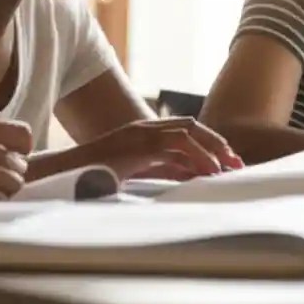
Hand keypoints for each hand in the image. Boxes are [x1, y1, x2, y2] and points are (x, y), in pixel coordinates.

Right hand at [81, 117, 244, 180]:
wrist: (67, 175)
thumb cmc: (95, 177)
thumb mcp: (135, 172)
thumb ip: (159, 170)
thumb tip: (187, 178)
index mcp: (145, 133)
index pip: (184, 130)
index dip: (208, 144)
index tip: (226, 163)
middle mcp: (145, 128)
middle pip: (191, 126)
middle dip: (217, 143)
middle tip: (236, 163)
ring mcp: (142, 132)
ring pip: (188, 131)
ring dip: (212, 148)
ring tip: (228, 168)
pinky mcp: (139, 143)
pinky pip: (176, 144)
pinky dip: (197, 156)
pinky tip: (209, 172)